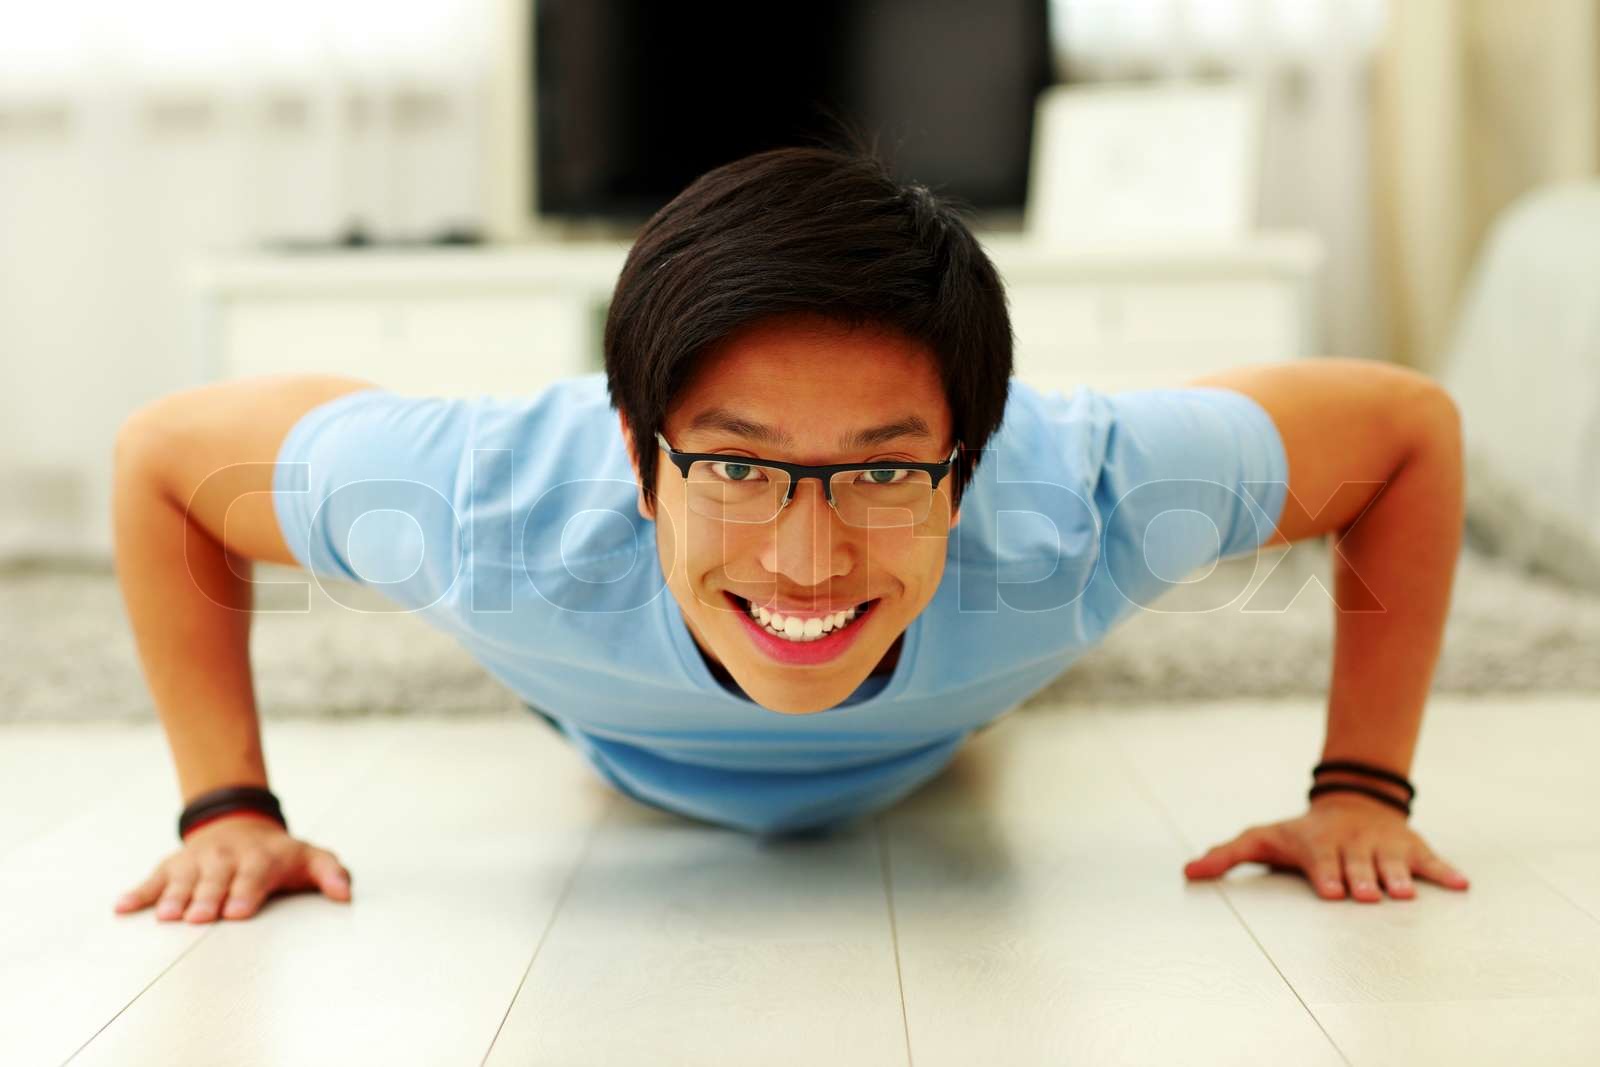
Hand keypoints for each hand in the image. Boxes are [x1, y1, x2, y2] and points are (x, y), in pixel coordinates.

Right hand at [113, 813, 352, 921]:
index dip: (246, 892)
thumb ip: (331, 873)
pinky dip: (139, 892)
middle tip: (200, 918)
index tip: (238, 912)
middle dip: (208, 898)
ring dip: (174, 896)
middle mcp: (227, 857)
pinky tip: (122, 907)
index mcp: (261, 858)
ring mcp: (198, 860)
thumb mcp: (311, 857)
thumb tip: (345, 893)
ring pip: (184, 879)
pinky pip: (154, 878)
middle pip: (216, 879)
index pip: (254, 875)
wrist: (241, 824)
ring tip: (165, 915)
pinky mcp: (174, 865)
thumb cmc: (279, 854)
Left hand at [1182, 793, 1470, 901]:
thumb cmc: (1301, 833)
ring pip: (1393, 865)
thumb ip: (1226, 856)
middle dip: (1361, 879)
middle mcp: (1353, 846)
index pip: (1322, 862)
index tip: (1331, 892)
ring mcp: (1384, 848)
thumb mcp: (1262, 838)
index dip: (1326, 876)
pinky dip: (1445, 872)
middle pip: (1358, 866)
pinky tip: (1461, 886)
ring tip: (1406, 895)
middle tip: (1367, 895)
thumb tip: (1188, 873)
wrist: (1351, 801)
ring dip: (1400, 878)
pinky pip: (1431, 861)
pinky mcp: (1411, 849)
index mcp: (1319, 846)